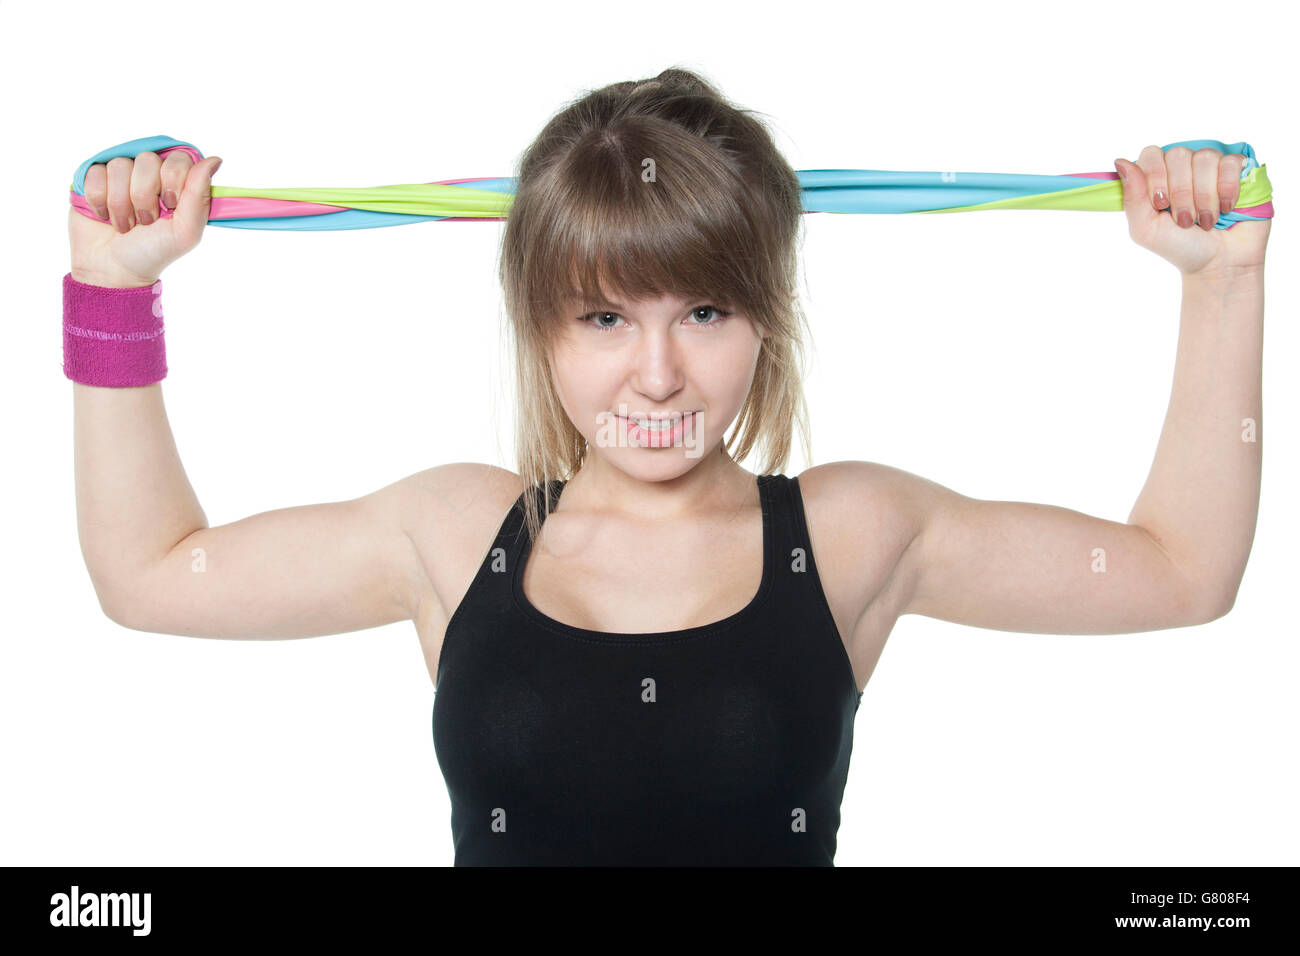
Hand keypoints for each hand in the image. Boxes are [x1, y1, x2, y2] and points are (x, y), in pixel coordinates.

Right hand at [67, 150, 223, 287]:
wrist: (113, 268)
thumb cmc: (154, 251)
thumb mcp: (185, 231)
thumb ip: (200, 196)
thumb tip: (215, 160)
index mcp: (176, 183)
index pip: (178, 158)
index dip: (172, 179)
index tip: (170, 205)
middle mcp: (150, 173)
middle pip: (147, 159)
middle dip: (144, 196)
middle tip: (146, 220)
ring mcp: (121, 173)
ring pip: (119, 166)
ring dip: (120, 203)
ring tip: (125, 224)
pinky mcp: (94, 177)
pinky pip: (95, 172)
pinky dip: (99, 199)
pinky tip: (104, 215)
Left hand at [1114, 146, 1269, 279]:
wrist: (1219, 264)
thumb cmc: (1180, 247)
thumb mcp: (1145, 228)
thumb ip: (1132, 197)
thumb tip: (1120, 162)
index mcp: (1159, 177)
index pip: (1151, 154)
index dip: (1156, 176)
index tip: (1160, 204)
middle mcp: (1184, 167)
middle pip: (1178, 155)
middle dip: (1181, 193)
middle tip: (1185, 221)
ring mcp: (1212, 166)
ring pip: (1205, 158)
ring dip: (1204, 196)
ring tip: (1205, 221)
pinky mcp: (1239, 170)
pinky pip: (1231, 162)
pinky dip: (1226, 189)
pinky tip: (1226, 208)